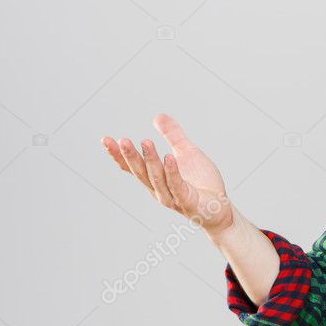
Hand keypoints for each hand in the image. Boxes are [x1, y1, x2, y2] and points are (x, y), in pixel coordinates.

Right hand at [102, 113, 233, 234]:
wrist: (220, 210)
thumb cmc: (202, 183)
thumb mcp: (187, 152)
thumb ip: (173, 135)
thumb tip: (157, 116)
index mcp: (155, 179)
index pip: (132, 167)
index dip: (118, 155)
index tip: (105, 140)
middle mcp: (159, 190)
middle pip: (140, 172)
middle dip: (130, 156)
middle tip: (122, 139)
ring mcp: (172, 198)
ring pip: (157, 178)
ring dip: (150, 160)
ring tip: (146, 141)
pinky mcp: (188, 202)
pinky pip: (177, 186)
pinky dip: (172, 172)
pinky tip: (169, 157)